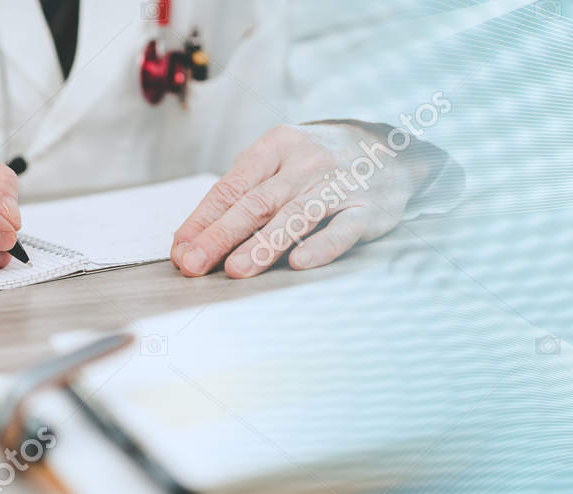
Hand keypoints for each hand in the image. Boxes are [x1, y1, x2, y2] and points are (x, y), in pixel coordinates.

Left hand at [170, 124, 420, 278]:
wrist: (391, 149)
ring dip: (263, 244)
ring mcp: (338, 184)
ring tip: (235, 270)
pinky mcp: (368, 210)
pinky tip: (298, 263)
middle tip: (194, 265)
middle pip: (257, 201)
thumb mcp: (281, 160)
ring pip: (296, 216)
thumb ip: (245, 193)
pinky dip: (321, 246)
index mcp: (277, 145)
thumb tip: (194, 238)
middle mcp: (306, 163)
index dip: (203, 219)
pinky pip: (342, 229)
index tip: (181, 249)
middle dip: (220, 235)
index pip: (232, 185)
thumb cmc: (321, 162)